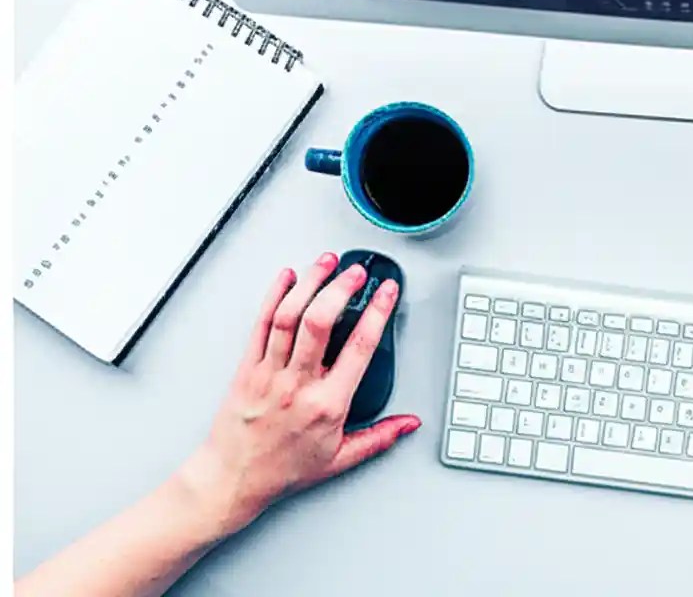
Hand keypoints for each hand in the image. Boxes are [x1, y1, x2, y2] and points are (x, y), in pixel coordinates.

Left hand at [172, 253, 420, 537]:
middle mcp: (297, 384)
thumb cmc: (282, 470)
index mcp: (327, 405)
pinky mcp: (246, 368)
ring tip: (326, 263)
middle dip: (340, 288)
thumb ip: (379, 437)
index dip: (377, 313)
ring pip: (288, 316)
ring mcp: (269, 373)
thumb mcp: (340, 459)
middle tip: (356, 271)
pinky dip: (274, 296)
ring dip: (309, 283)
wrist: (232, 479)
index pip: (359, 348)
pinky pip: (261, 324)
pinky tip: (287, 278)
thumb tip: (409, 423)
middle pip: (320, 322)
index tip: (387, 292)